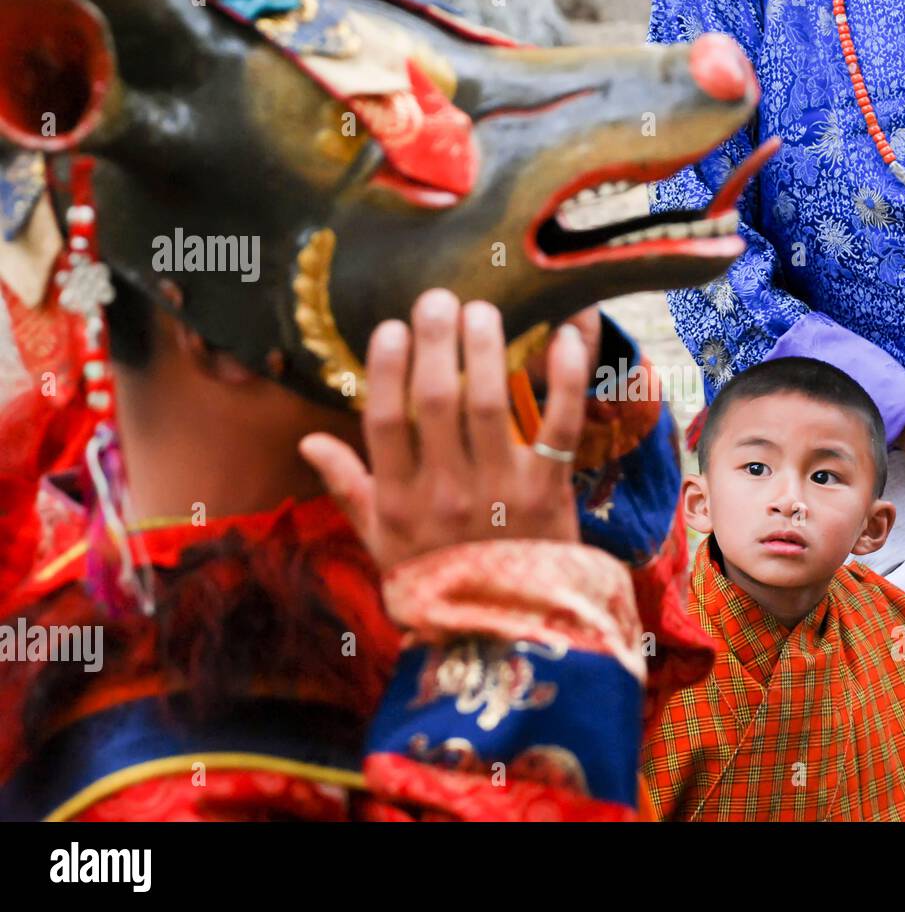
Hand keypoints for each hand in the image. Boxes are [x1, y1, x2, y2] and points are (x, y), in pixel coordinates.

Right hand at [299, 289, 590, 573]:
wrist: (503, 634)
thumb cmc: (438, 581)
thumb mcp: (381, 543)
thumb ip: (347, 487)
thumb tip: (309, 440)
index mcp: (398, 500)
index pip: (385, 420)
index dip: (387, 368)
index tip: (392, 328)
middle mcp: (444, 493)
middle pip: (434, 401)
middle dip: (435, 341)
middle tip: (439, 298)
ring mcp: (498, 492)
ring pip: (487, 404)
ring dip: (484, 348)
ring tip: (482, 309)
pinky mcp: (548, 494)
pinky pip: (559, 428)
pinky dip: (566, 382)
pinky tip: (566, 342)